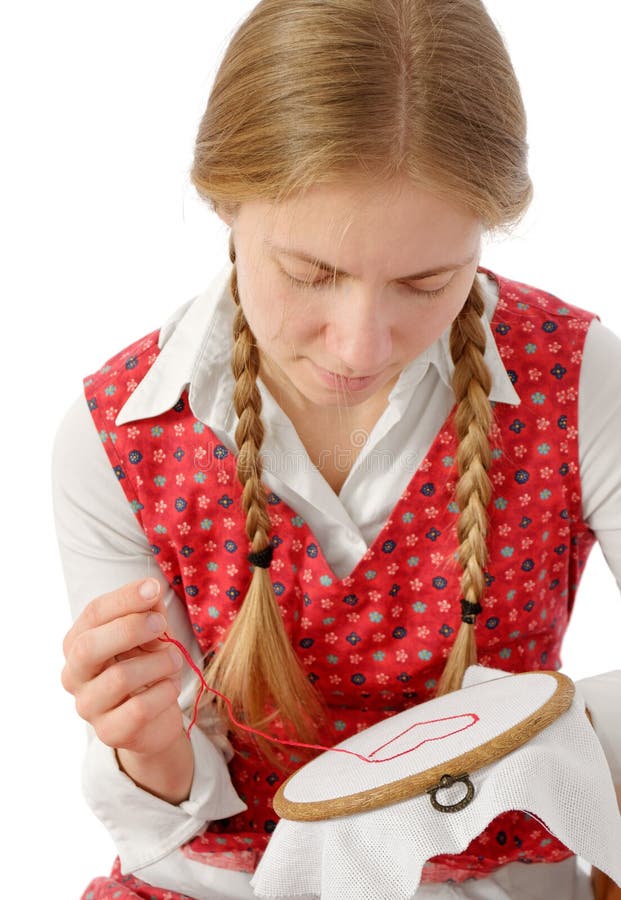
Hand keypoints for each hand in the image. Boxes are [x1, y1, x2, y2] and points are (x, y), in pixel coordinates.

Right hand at [61, 578, 185, 756]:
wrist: (155, 719)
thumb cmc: (148, 666)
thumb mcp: (150, 633)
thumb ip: (149, 610)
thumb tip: (151, 589)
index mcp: (79, 642)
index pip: (93, 614)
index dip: (124, 598)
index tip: (153, 588)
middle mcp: (74, 675)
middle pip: (89, 647)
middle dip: (130, 629)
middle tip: (161, 624)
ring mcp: (88, 707)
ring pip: (119, 677)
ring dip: (158, 663)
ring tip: (174, 659)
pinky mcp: (109, 733)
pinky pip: (140, 708)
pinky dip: (164, 691)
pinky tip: (170, 686)